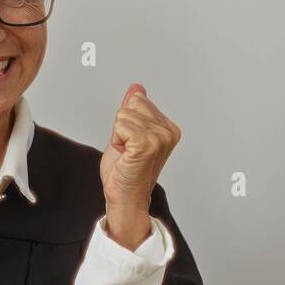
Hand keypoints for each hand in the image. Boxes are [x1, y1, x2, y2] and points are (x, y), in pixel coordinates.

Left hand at [99, 83, 180, 249]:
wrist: (125, 196)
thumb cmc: (126, 171)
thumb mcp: (128, 133)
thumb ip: (134, 110)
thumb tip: (137, 88)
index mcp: (168, 128)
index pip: (138, 101)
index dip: (127, 122)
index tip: (133, 143)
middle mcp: (168, 132)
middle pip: (131, 105)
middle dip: (122, 127)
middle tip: (128, 149)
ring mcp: (159, 137)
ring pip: (123, 115)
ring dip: (118, 136)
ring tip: (127, 153)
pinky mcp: (147, 143)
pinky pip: (120, 126)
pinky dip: (116, 141)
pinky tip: (125, 155)